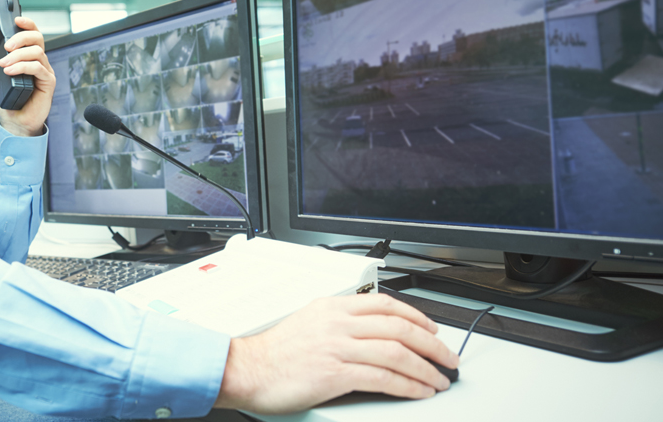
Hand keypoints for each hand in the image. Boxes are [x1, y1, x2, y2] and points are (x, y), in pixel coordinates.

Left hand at [0, 16, 55, 136]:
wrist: (12, 122)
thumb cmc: (7, 102)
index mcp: (28, 58)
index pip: (32, 34)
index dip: (27, 23)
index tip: (16, 19)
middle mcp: (39, 62)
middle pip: (37, 38)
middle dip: (21, 37)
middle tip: (6, 46)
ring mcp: (44, 72)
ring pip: (37, 52)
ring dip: (18, 55)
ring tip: (4, 65)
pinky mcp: (48, 83)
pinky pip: (38, 68)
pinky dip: (22, 66)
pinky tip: (10, 71)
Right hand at [214, 293, 458, 413]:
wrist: (247, 369)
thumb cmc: (274, 353)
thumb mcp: (308, 322)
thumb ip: (338, 323)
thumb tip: (370, 334)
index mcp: (332, 307)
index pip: (385, 304)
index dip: (416, 316)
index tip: (430, 328)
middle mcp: (338, 322)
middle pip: (398, 327)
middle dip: (431, 343)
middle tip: (447, 357)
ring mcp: (337, 346)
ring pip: (396, 352)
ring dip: (425, 367)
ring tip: (439, 379)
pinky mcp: (336, 373)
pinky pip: (383, 378)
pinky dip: (408, 385)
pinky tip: (419, 391)